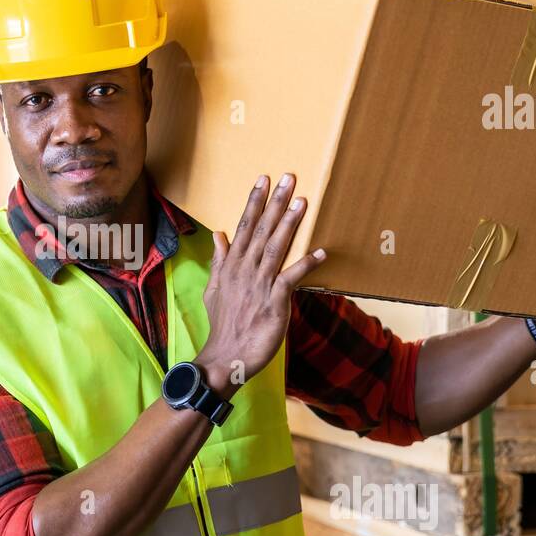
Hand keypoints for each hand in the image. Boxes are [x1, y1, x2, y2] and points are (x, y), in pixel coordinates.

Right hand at [196, 173, 326, 398]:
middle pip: (261, 230)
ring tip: (302, 202)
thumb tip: (219, 235)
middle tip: (289, 179)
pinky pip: (292, 279)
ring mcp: (259, 285)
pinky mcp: (274, 302)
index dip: (254, 202)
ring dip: (290, 224)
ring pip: (276, 248)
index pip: (243, 227)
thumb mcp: (214, 289)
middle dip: (275, 203)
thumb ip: (219, 260)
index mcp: (231, 266)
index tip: (263, 180)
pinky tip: (321, 253)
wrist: (226, 356)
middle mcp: (244, 270)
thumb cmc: (224, 324)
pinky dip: (305, 265)